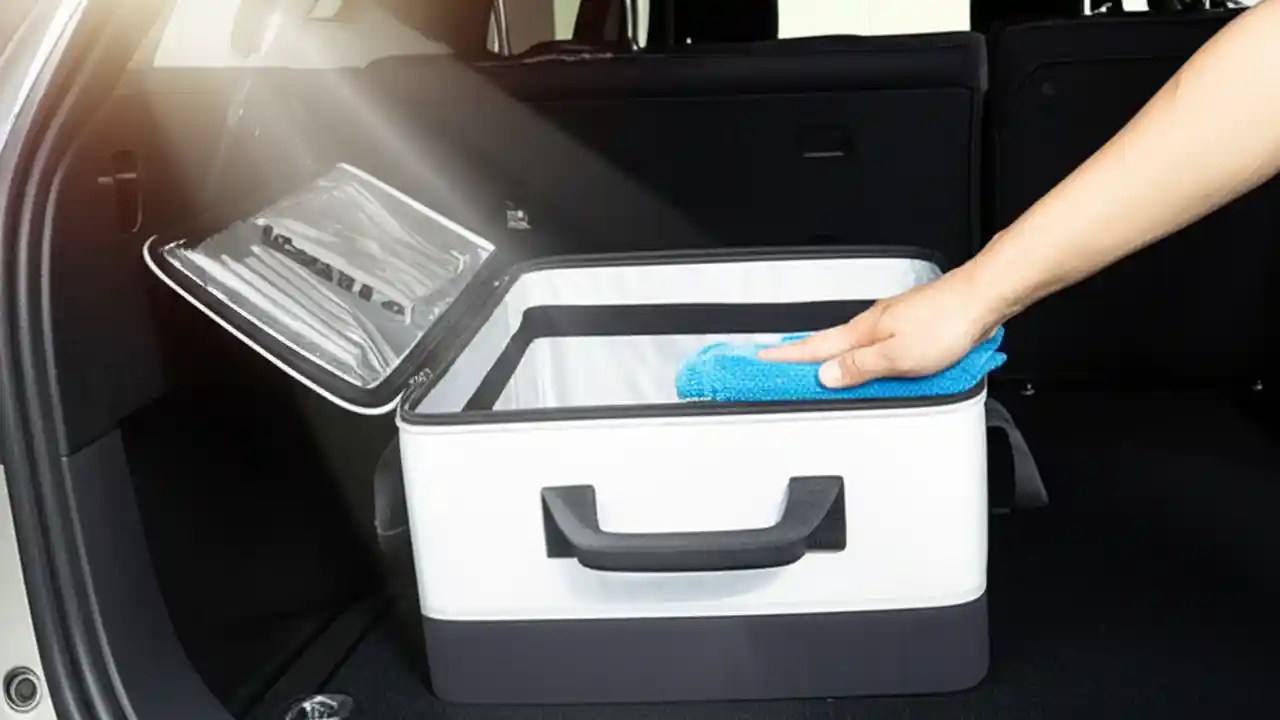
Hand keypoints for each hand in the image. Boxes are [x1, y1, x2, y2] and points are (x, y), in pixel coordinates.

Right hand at [756, 269, 1002, 387]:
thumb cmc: (947, 323)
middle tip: (776, 359)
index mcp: (864, 332)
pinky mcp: (908, 322)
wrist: (982, 297)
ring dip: (826, 351)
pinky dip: (854, 349)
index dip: (787, 356)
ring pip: (849, 340)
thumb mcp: (899, 357)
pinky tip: (861, 356)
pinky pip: (870, 340)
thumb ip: (860, 367)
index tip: (762, 358)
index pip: (815, 347)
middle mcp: (873, 323)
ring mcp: (890, 320)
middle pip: (827, 341)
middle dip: (799, 352)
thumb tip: (826, 375)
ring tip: (810, 362)